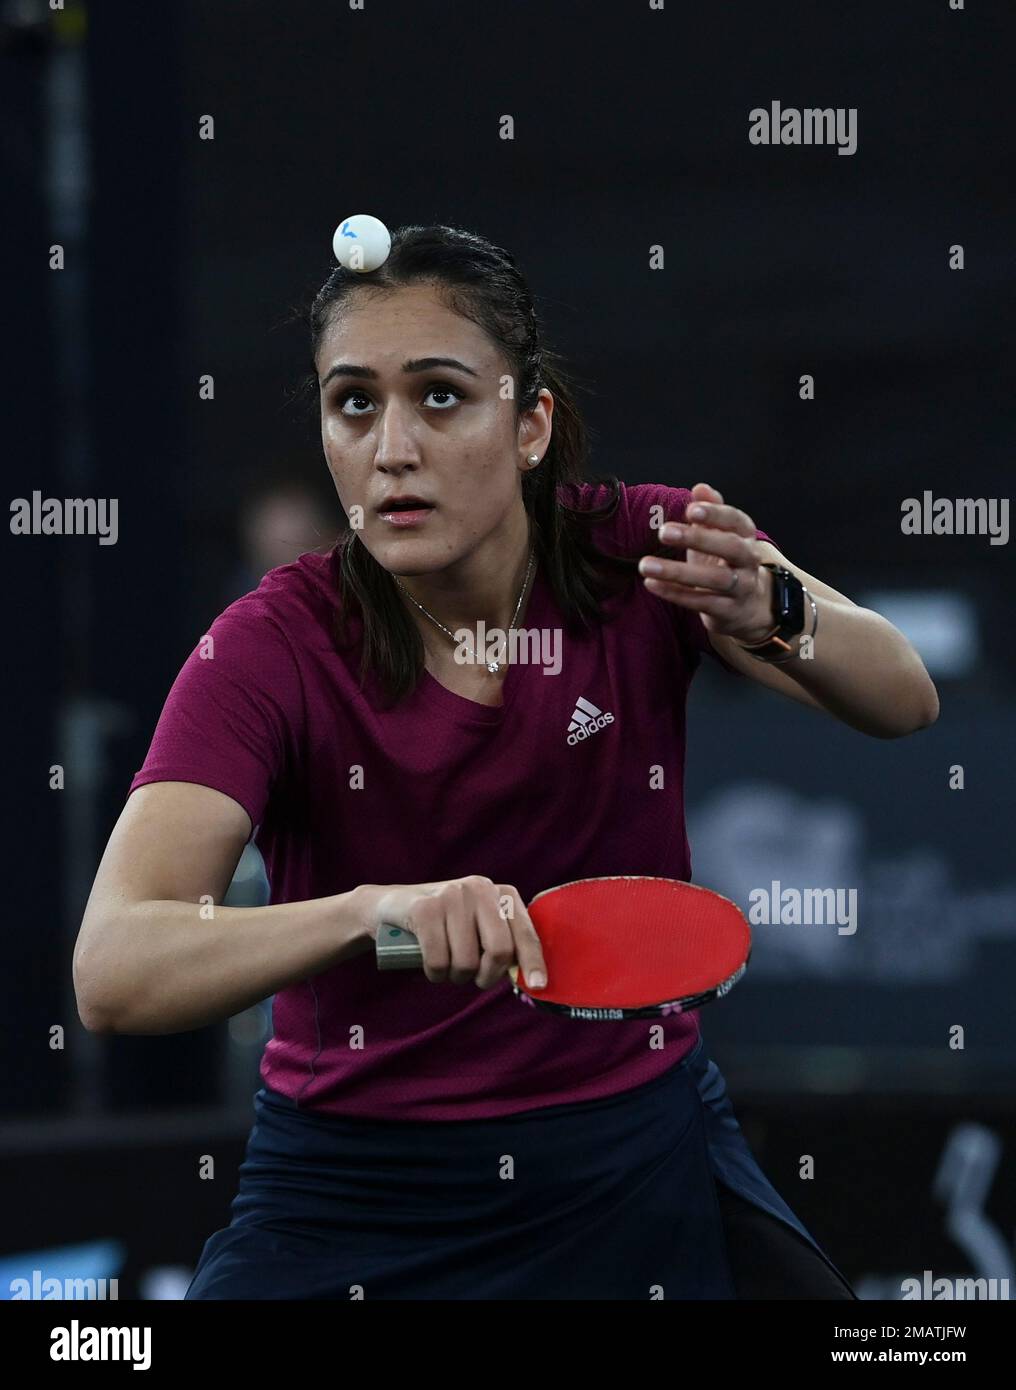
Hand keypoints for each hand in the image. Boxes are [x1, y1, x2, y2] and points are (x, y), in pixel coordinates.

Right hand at [365, 876, 546, 989]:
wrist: (392, 906)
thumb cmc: (445, 924)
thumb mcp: (478, 925)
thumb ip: (503, 944)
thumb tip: (528, 978)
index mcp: (501, 893)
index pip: (525, 932)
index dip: (533, 962)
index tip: (538, 986)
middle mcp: (480, 889)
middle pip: (499, 950)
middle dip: (486, 976)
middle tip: (474, 979)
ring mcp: (451, 896)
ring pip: (465, 961)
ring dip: (455, 976)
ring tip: (447, 965)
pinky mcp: (424, 909)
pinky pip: (438, 961)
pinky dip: (435, 974)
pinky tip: (430, 964)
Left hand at [638, 482, 773, 643]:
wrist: (749, 606)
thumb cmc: (726, 562)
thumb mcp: (719, 535)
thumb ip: (711, 511)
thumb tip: (700, 488)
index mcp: (746, 536)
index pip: (736, 521)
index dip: (716, 514)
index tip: (691, 510)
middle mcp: (749, 561)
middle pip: (730, 548)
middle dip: (698, 538)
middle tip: (664, 532)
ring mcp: (741, 588)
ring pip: (715, 580)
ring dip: (678, 572)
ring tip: (645, 564)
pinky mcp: (728, 611)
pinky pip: (701, 602)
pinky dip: (674, 593)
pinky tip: (651, 583)